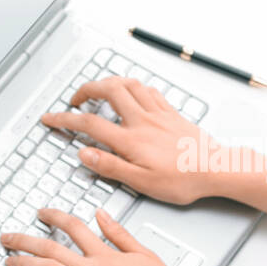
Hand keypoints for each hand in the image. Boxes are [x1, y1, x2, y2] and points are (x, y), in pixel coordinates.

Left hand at [0, 207, 201, 265]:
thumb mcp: (145, 255)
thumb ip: (120, 234)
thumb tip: (102, 215)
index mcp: (108, 255)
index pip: (74, 227)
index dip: (54, 216)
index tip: (41, 213)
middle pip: (51, 248)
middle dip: (25, 240)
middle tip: (9, 237)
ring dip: (24, 264)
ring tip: (9, 260)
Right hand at [39, 75, 220, 204]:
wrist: (216, 169)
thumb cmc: (183, 180)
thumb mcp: (142, 183)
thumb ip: (110, 166)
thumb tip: (84, 154)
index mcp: (131, 140)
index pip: (89, 124)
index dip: (64, 119)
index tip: (50, 118)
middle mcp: (143, 121)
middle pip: (108, 90)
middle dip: (86, 89)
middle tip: (75, 99)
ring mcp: (158, 114)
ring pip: (129, 84)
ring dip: (110, 82)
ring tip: (100, 90)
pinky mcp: (172, 113)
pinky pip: (150, 90)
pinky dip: (135, 86)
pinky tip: (134, 92)